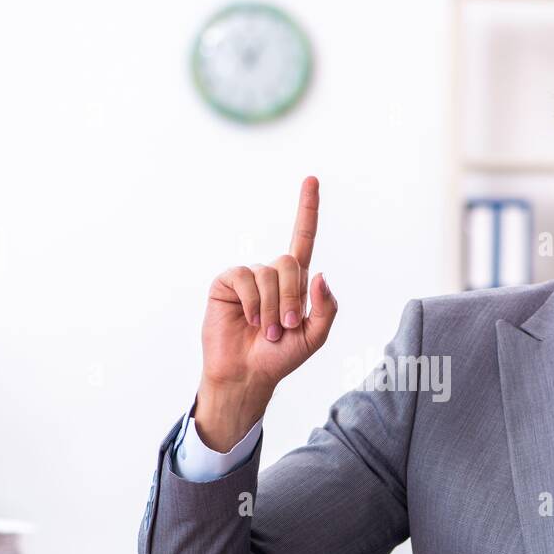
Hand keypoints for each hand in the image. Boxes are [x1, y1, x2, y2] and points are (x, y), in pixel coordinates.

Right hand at [196, 176, 337, 450]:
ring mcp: (248, 278)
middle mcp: (271, 274)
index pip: (303, 239)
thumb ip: (326, 307)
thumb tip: (320, 274)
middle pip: (290, 262)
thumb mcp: (315, 336)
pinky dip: (252, 303)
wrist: (247, 375)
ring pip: (269, 274)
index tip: (311, 179)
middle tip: (283, 328)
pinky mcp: (227, 283)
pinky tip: (247, 321)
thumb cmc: (280, 357)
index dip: (307, 209)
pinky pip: (245, 279)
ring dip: (271, 308)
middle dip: (291, 298)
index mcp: (295, 283)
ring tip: (264, 332)